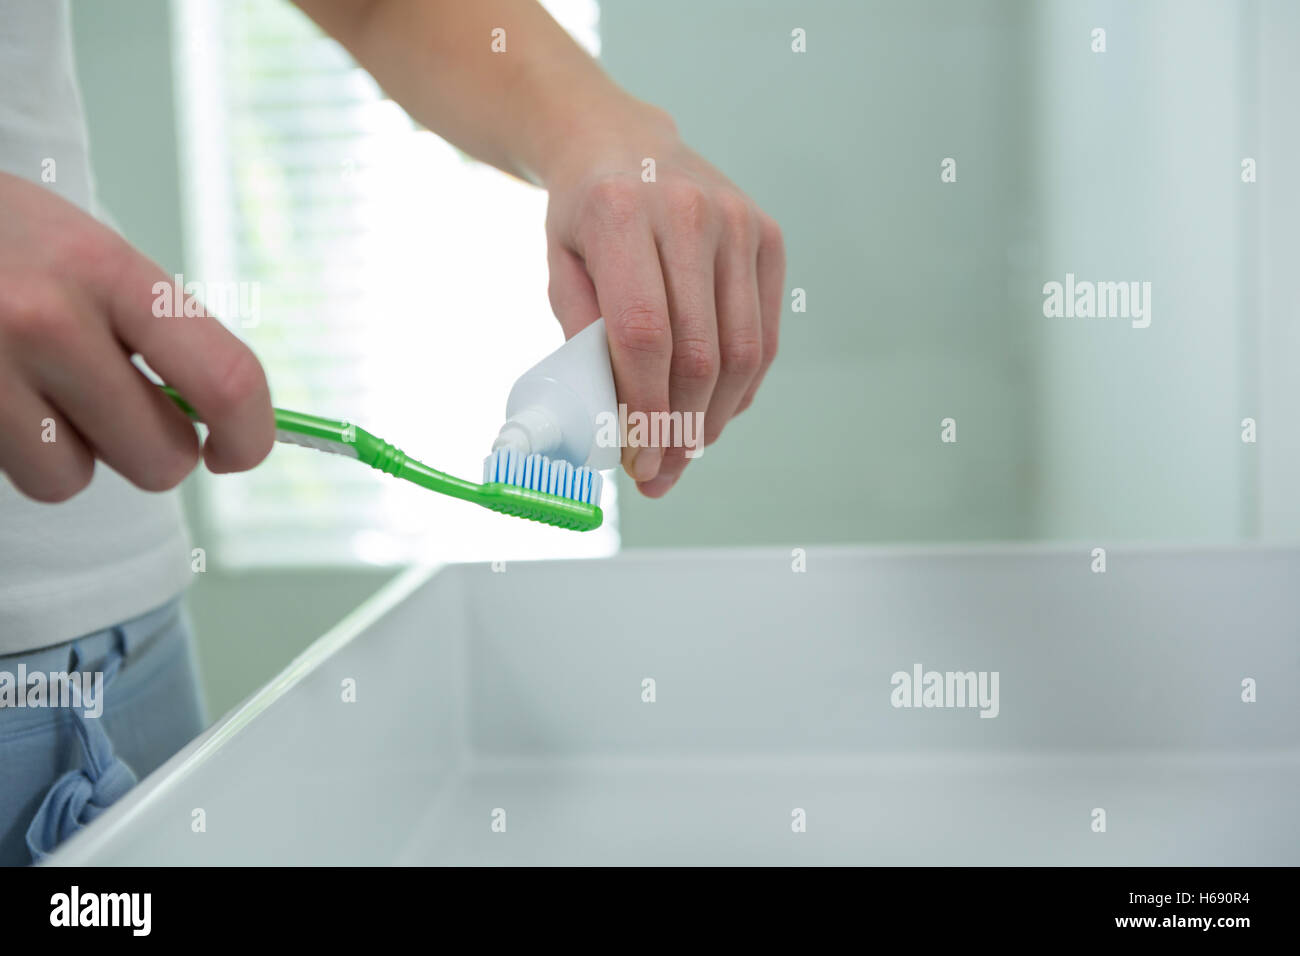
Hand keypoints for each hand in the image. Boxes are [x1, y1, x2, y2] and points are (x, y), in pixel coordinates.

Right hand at [0, 172, 274, 501]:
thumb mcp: (83, 250)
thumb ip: (152, 326)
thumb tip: (221, 419)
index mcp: (102, 267)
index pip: (223, 379)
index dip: (250, 434)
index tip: (236, 449)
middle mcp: (44, 319)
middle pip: (158, 457)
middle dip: (152, 449)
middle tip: (119, 408)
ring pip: (70, 479)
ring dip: (67, 452)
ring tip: (35, 388)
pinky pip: (12, 473)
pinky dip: (12, 449)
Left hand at [541, 103, 783, 496]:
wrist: (622, 142)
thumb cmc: (583, 217)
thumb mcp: (560, 269)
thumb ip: (584, 341)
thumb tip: (618, 429)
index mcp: (622, 214)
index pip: (644, 336)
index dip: (646, 411)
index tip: (639, 461)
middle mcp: (689, 213)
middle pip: (699, 353)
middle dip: (681, 428)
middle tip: (662, 471)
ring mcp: (738, 223)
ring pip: (741, 353)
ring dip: (715, 418)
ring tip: (686, 449)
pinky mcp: (768, 238)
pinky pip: (763, 335)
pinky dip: (742, 387)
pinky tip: (713, 411)